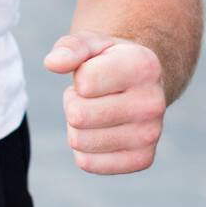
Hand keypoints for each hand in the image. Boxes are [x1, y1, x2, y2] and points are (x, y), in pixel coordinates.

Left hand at [43, 31, 165, 173]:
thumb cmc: (110, 61)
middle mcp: (152, 103)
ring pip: (79, 141)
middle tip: (91, 95)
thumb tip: (52, 63)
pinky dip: (85, 148)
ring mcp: (150, 135)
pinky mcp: (142, 160)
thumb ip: (70, 47)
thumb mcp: (92, 43)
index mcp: (143, 66)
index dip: (80, 76)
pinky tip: (103, 131)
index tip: (96, 72)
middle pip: (78, 115)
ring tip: (97, 110)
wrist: (142, 84)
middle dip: (74, 102)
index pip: (84, 82)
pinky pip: (87, 162)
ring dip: (78, 125)